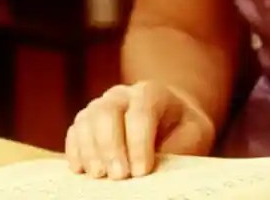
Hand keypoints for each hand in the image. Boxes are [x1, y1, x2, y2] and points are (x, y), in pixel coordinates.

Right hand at [65, 81, 215, 179]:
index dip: (139, 143)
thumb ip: (179, 147)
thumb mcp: (195, 134)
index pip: (140, 112)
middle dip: (110, 146)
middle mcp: (122, 95)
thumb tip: (158, 171)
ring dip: (90, 150)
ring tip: (99, 176)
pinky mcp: (87, 122)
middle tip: (118, 176)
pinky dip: (75, 151)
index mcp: (151, 93)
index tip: (141, 172)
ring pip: (86, 120)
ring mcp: (101, 106)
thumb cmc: (184, 130)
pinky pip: (74, 131)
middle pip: (107, 112)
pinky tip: (81, 170)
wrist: (171, 119)